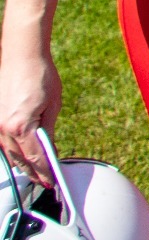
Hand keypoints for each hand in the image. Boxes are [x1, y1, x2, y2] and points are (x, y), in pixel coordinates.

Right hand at [0, 46, 58, 187]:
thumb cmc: (40, 76)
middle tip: (45, 182)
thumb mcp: (53, 105)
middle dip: (33, 172)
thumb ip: (49, 132)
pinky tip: (22, 155)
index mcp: (21, 126)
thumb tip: (50, 151)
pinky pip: (3, 143)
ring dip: (22, 164)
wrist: (21, 57)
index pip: (35, 158)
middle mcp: (3, 129)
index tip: (52, 181)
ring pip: (9, 154)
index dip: (45, 172)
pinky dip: (13, 151)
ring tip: (35, 172)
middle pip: (19, 160)